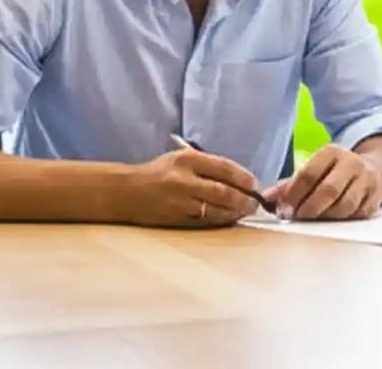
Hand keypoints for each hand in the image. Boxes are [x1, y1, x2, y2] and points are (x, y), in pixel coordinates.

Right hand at [125, 149, 260, 227]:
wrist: (126, 191)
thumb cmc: (158, 173)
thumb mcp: (181, 159)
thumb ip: (207, 165)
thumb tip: (240, 179)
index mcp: (187, 160)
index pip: (224, 167)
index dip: (243, 177)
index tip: (254, 184)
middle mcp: (184, 180)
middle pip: (224, 191)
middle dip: (244, 199)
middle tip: (255, 203)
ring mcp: (180, 201)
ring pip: (217, 209)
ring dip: (235, 212)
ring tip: (245, 211)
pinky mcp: (176, 218)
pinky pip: (205, 221)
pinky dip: (221, 220)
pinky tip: (229, 219)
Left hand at [264, 144, 381, 220]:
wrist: (373, 169)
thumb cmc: (334, 174)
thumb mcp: (314, 171)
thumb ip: (289, 185)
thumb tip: (266, 198)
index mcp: (332, 152)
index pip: (309, 174)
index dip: (294, 194)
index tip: (283, 208)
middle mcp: (352, 162)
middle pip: (328, 190)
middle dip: (310, 208)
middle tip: (298, 217)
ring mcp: (367, 179)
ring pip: (345, 205)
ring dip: (326, 216)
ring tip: (314, 218)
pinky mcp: (376, 196)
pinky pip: (357, 214)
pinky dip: (342, 220)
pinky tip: (332, 219)